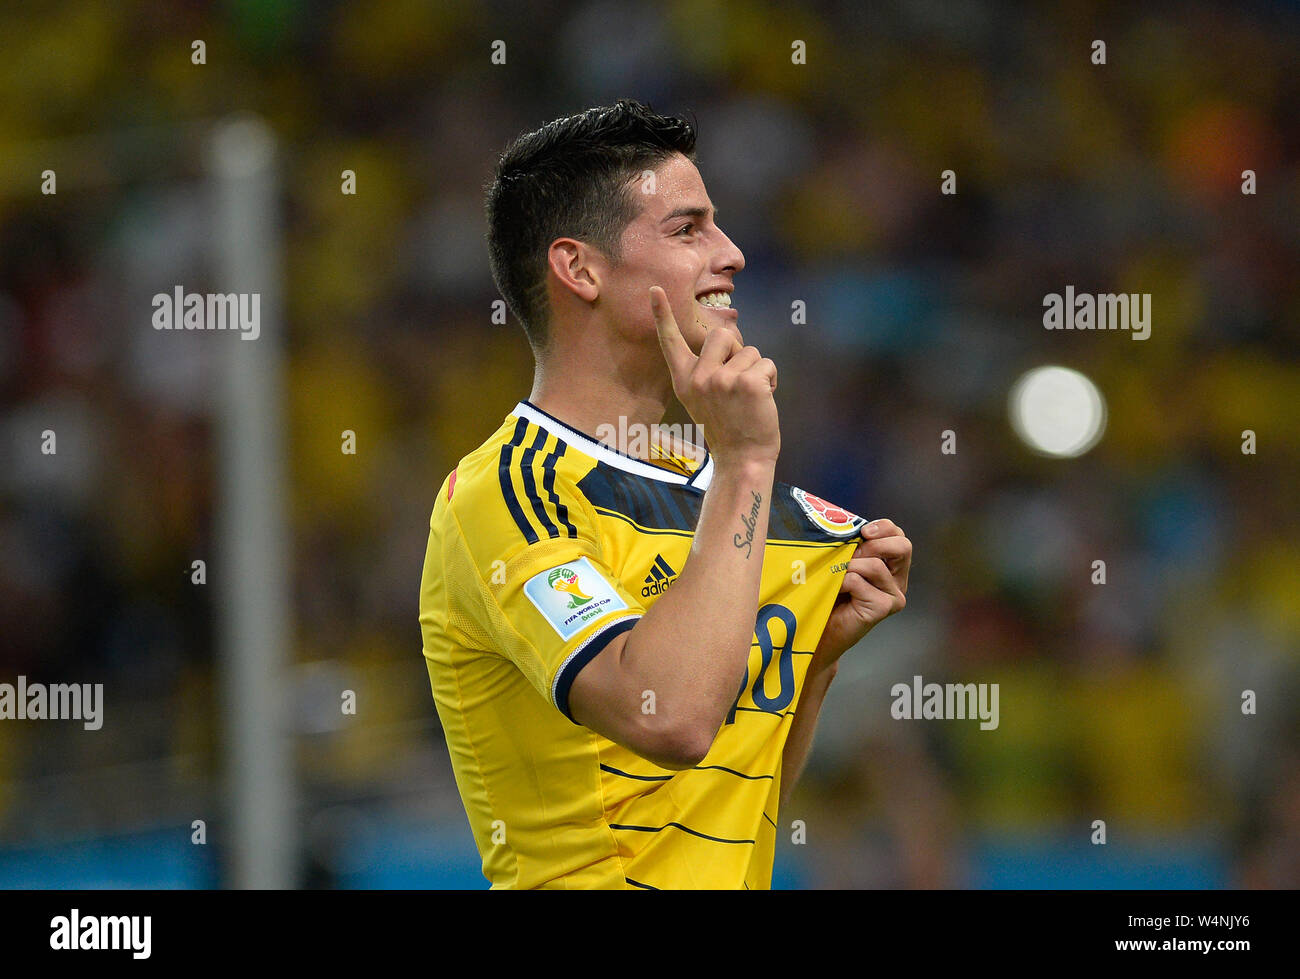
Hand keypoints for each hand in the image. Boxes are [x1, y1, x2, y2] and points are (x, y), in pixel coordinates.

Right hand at [650, 285, 779, 465]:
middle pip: (722, 335)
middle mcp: (698, 378)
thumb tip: (731, 343)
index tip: (655, 289)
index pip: (670, 342)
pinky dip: (771, 380)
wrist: (742, 459)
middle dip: (737, 351)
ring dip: (757, 371)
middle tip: (738, 383)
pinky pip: (766, 364)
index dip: (662, 314)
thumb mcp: (703, 399)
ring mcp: (722, 380)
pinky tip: (761, 402)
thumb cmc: (728, 427)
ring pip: (750, 352)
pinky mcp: (747, 383)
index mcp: (684, 380)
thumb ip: (707, 371)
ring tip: (749, 399)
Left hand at [811, 518, 910, 670]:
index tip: (863, 531)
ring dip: (849, 566)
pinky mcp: (883, 608)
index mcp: (891, 565)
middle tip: (852, 554)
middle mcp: (898, 580)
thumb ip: (852, 547)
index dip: (883, 527)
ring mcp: (894, 596)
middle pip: (903, 546)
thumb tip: (847, 529)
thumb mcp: (842, 563)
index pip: (898, 535)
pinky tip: (835, 591)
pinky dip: (842, 582)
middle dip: (875, 544)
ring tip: (836, 577)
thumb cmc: (829, 594)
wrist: (820, 630)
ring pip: (875, 565)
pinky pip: (859, 581)